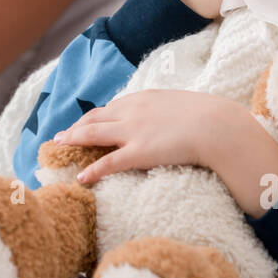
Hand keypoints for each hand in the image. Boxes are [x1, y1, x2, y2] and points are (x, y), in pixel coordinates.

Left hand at [52, 90, 254, 184]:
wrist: (218, 126)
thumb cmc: (208, 117)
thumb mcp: (181, 104)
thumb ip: (166, 110)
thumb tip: (166, 119)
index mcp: (143, 98)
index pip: (111, 107)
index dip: (93, 117)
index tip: (83, 123)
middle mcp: (132, 111)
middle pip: (95, 118)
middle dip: (75, 127)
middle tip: (61, 136)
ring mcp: (133, 131)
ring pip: (93, 134)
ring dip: (72, 140)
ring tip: (59, 147)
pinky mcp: (139, 152)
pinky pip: (108, 163)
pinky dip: (92, 171)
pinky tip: (81, 178)